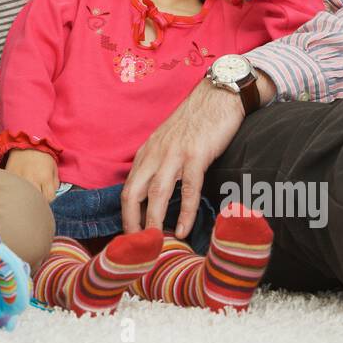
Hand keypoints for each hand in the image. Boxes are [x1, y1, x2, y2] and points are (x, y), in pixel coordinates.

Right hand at [5, 148, 59, 202]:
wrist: (27, 142)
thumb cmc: (43, 156)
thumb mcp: (54, 168)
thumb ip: (54, 183)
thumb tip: (51, 195)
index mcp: (45, 178)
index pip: (49, 198)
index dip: (49, 199)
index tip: (46, 195)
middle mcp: (32, 179)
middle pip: (36, 200)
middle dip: (38, 200)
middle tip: (37, 195)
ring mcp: (20, 178)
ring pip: (23, 196)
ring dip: (26, 196)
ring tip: (28, 193)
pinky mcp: (10, 175)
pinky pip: (13, 188)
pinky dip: (16, 190)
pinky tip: (18, 188)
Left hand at [122, 81, 244, 238]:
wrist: (218, 96)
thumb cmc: (195, 122)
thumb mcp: (168, 142)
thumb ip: (158, 164)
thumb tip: (153, 193)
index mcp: (146, 153)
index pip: (127, 188)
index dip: (125, 214)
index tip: (129, 235)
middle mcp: (155, 154)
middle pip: (132, 193)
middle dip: (130, 222)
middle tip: (134, 246)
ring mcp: (175, 154)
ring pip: (156, 193)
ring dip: (153, 221)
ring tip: (154, 243)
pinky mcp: (196, 155)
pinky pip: (188, 188)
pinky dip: (184, 211)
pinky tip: (183, 229)